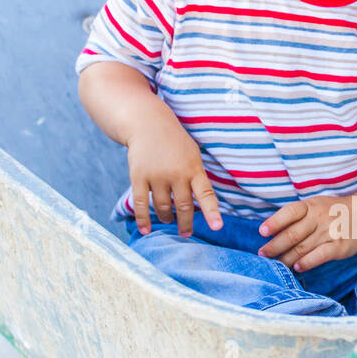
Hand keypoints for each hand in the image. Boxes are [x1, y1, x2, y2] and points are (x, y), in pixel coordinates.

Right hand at [126, 107, 222, 236]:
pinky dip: (143, 219)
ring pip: (164, 207)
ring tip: (168, 220)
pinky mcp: (139, 177)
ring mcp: (157, 176)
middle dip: (185, 223)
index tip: (217, 227)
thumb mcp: (193, 155)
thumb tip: (201, 205)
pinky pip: (141, 204)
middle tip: (186, 233)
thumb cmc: (175, 143)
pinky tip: (146, 230)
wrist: (147, 123)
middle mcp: (177, 173)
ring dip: (167, 218)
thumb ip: (197, 178)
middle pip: (184, 206)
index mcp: (194, 169)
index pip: (206, 194)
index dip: (212, 212)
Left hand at [257, 194, 356, 271]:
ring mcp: (330, 232)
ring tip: (276, 265)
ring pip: (303, 247)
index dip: (274, 222)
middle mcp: (319, 218)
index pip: (289, 213)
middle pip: (293, 234)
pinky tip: (298, 268)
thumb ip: (297, 217)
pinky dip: (307, 262)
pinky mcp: (340, 246)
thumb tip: (272, 233)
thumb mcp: (316, 206)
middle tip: (263, 254)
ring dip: (287, 258)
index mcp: (311, 206)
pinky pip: (321, 255)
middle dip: (275, 246)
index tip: (262, 232)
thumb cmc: (333, 212)